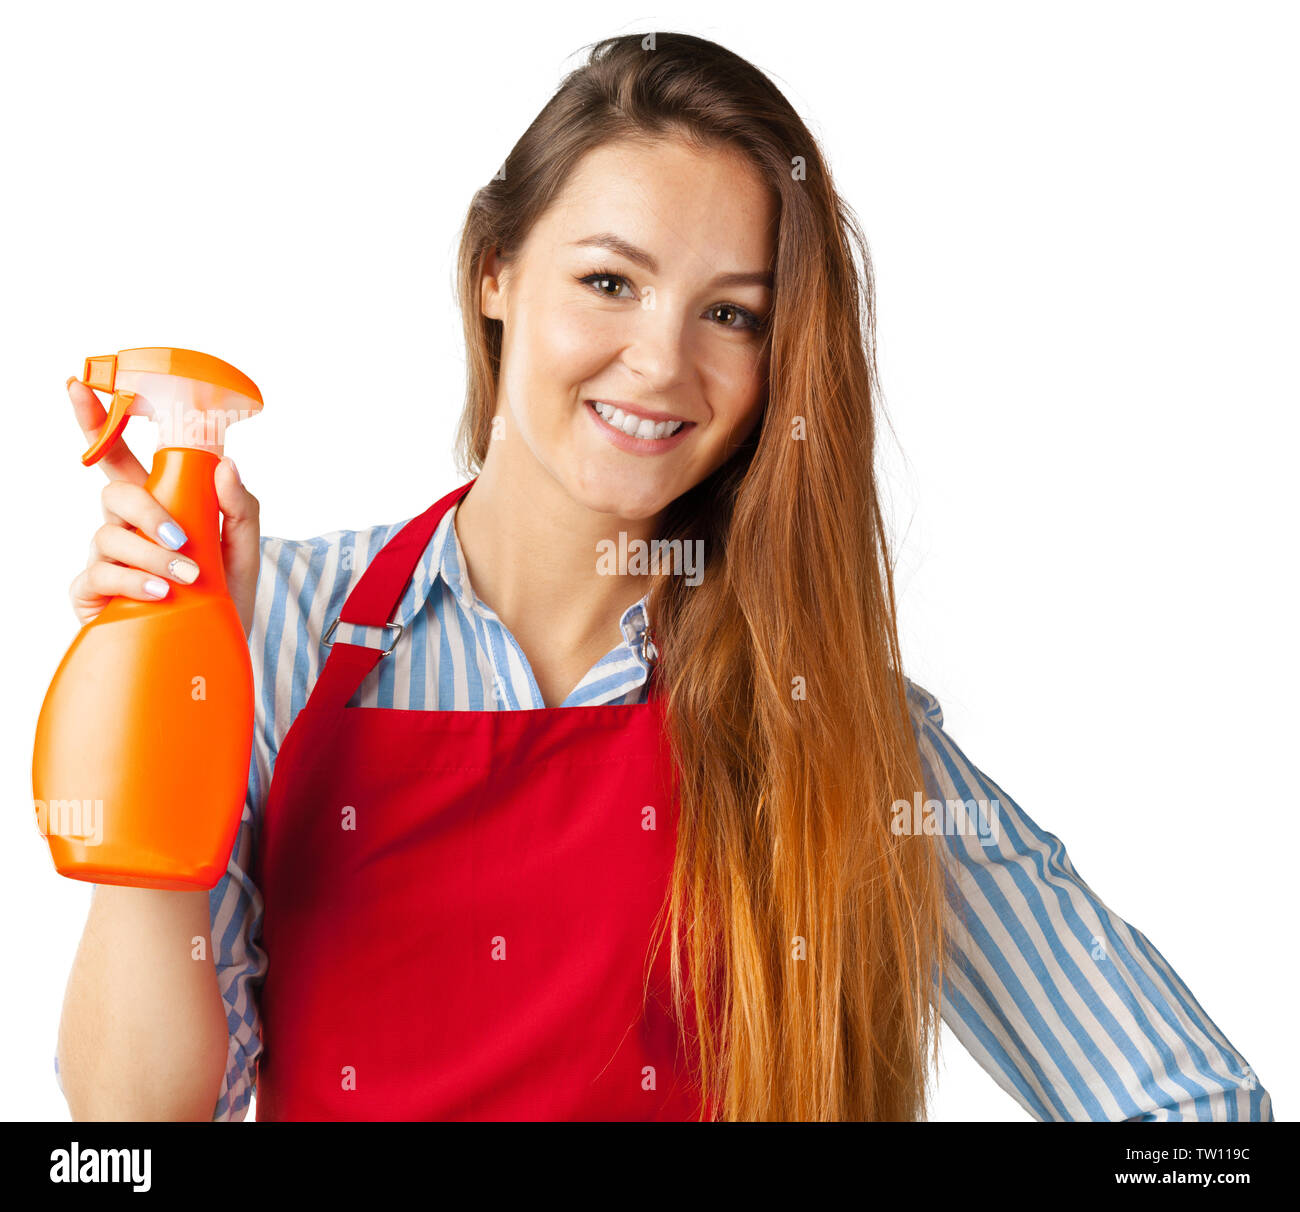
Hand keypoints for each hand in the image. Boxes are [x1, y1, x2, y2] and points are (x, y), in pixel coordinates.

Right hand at [65, 378, 260, 637]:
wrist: (217, 654)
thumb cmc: (225, 599)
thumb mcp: (244, 552)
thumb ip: (240, 508)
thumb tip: (227, 463)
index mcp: (157, 506)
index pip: (121, 457)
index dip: (99, 422)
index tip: (79, 387)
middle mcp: (126, 529)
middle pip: (114, 493)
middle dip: (146, 510)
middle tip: (182, 538)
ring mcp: (107, 561)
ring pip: (109, 536)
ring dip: (152, 554)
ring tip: (185, 579)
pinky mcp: (93, 595)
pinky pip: (100, 575)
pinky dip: (134, 580)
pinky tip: (159, 593)